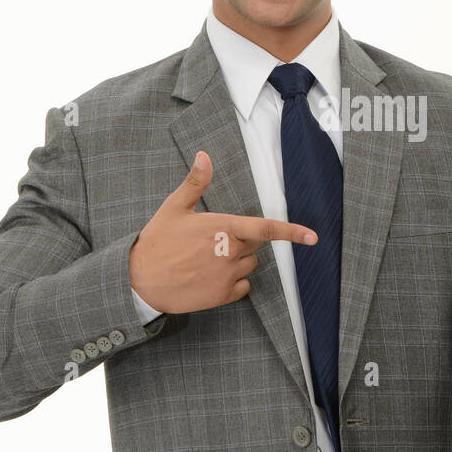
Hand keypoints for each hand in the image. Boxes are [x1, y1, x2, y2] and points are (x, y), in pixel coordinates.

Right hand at [128, 151, 317, 313]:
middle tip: (211, 242)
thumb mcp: (174, 207)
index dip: (292, 232)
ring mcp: (227, 275)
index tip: (312, 237)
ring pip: (249, 266)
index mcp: (222, 227)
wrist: (139, 280)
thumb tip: (204, 156)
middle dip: (240, 242)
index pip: (266, 229)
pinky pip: (243, 287)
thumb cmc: (156, 241)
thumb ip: (195, 182)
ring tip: (206, 260)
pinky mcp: (222, 295)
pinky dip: (233, 282)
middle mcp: (230, 252)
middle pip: (254, 246)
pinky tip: (210, 277)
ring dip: (237, 262)